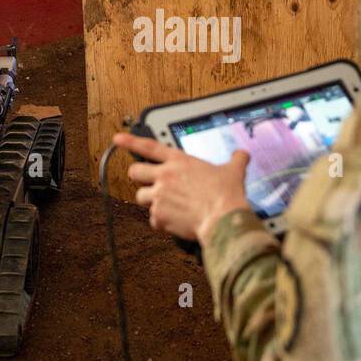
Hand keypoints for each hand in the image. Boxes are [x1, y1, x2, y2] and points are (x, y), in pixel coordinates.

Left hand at [112, 133, 251, 241]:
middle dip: (138, 177)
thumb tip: (242, 155)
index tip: (118, 139)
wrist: (223, 219)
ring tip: (163, 204)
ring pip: (140, 197)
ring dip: (149, 200)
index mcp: (180, 161)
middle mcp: (166, 176)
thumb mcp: (234, 171)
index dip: (130, 141)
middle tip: (147, 181)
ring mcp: (160, 196)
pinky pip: (151, 219)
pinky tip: (172, 221)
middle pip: (135, 172)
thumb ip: (236, 160)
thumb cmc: (227, 195)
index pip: (149, 147)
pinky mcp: (160, 216)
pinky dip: (160, 221)